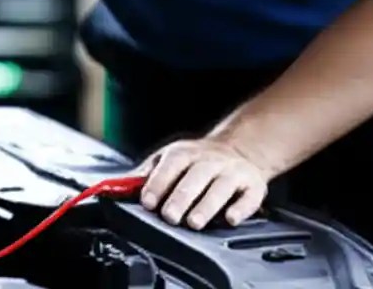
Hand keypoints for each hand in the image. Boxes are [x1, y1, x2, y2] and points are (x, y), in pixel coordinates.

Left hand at [136, 137, 272, 229]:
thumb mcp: (168, 158)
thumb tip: (119, 186)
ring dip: (207, 205)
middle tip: (170, 216)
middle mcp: (210, 161)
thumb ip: (145, 173)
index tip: (148, 201)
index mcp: (185, 154)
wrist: (241, 149)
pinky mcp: (254, 186)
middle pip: (195, 178)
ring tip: (194, 222)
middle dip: (181, 198)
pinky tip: (231, 218)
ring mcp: (233, 172)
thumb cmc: (196, 161)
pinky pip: (249, 197)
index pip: (170, 165)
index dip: (158, 183)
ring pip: (220, 188)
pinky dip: (241, 208)